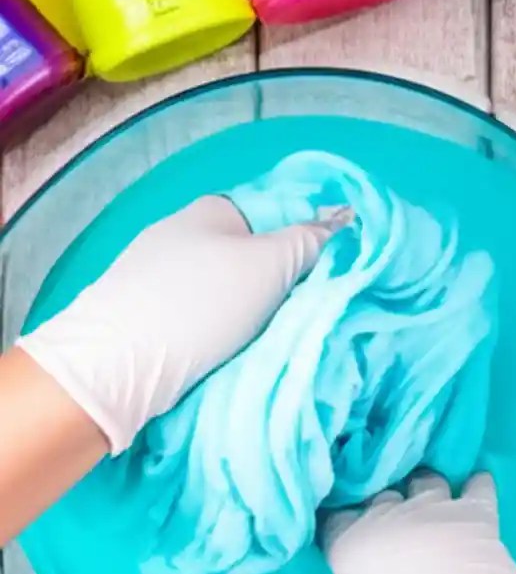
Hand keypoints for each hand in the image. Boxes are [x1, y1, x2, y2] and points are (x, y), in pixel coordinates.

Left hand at [16, 196, 341, 454]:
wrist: (115, 364)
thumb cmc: (202, 303)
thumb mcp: (272, 266)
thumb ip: (310, 241)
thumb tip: (343, 217)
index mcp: (212, 209)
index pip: (274, 215)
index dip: (303, 242)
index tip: (321, 276)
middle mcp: (180, 231)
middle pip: (247, 253)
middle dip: (274, 279)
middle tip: (299, 310)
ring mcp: (154, 272)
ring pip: (220, 286)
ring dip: (244, 308)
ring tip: (265, 335)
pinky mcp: (139, 310)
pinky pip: (194, 311)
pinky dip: (213, 327)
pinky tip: (223, 348)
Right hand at [312, 472, 515, 573]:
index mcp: (352, 540)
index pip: (334, 519)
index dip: (338, 518)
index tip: (339, 521)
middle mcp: (389, 513)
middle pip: (380, 495)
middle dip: (382, 499)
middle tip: (387, 512)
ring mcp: (434, 505)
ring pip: (425, 480)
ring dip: (424, 484)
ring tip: (424, 488)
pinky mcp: (475, 509)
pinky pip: (478, 485)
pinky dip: (477, 482)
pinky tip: (477, 480)